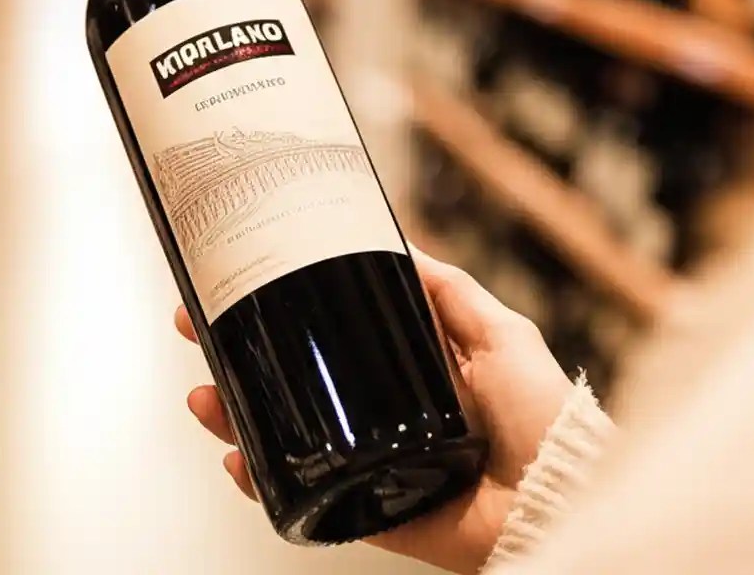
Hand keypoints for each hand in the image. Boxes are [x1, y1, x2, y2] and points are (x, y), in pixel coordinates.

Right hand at [175, 247, 572, 573]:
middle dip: (234, 356)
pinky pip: (301, 497)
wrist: (559, 496)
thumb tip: (400, 243)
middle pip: (290, 382)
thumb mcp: (500, 333)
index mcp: (404, 372)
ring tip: (203, 396)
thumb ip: (450, 292)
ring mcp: (366, 463)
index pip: (326, 334)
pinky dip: (262, 482)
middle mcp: (378, 415)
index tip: (236, 279)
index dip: (279, 308)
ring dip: (233, 416)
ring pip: (282, 437)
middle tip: (194, 326)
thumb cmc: (543, 417)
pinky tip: (238, 460)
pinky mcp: (364, 509)